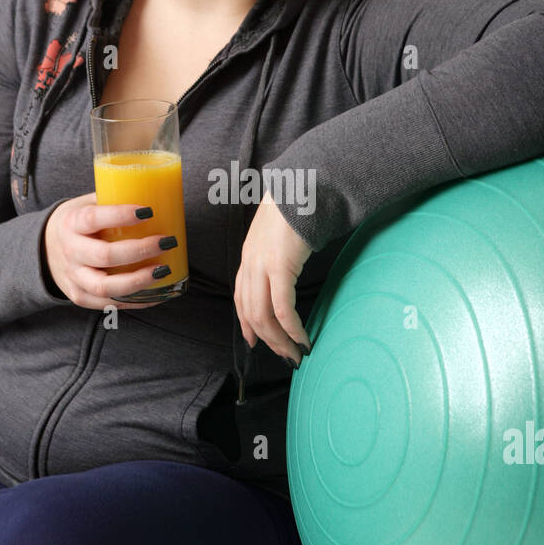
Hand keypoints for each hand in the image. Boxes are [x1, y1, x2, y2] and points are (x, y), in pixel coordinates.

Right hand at [43, 192, 176, 309]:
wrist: (43, 249)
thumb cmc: (77, 223)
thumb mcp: (85, 205)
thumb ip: (112, 201)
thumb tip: (156, 193)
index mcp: (71, 223)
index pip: (93, 219)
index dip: (121, 215)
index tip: (148, 211)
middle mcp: (70, 251)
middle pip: (105, 256)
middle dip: (139, 250)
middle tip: (166, 242)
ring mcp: (73, 277)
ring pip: (105, 287)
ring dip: (138, 281)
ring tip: (163, 270)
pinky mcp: (79, 296)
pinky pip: (108, 303)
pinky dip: (136, 301)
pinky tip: (158, 293)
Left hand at [234, 189, 313, 366]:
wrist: (301, 188)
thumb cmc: (296, 208)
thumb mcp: (279, 235)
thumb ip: (277, 254)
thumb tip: (288, 272)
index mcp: (248, 256)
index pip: (240, 298)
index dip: (247, 323)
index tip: (255, 341)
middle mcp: (250, 264)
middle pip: (252, 313)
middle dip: (269, 340)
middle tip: (285, 356)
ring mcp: (262, 266)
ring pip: (264, 316)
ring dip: (281, 341)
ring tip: (296, 354)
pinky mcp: (279, 267)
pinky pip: (282, 309)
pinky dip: (292, 328)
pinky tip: (302, 339)